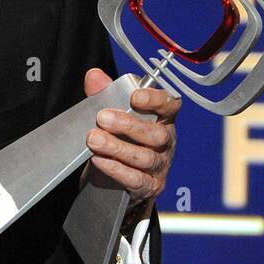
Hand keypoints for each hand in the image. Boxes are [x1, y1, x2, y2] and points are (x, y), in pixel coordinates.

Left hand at [81, 67, 179, 225]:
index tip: (135, 96)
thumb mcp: (111, 118)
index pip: (170, 106)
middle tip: (102, 118)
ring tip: (93, 139)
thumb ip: (105, 95)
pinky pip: (135, 179)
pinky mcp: (149, 187)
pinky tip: (99, 160)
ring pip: (145, 158)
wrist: (114, 182)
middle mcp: (166, 143)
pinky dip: (116, 169)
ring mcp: (160, 167)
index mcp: (162, 120)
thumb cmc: (119, 142)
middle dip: (128, 125)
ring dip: (117, 147)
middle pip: (156, 134)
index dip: (156, 99)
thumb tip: (94, 76)